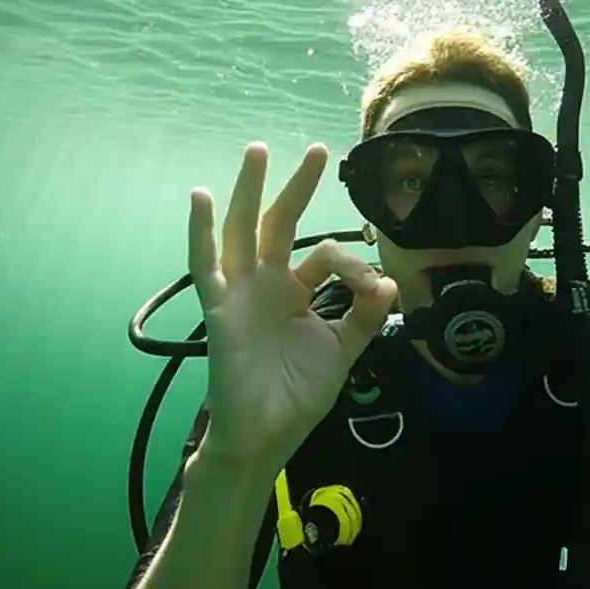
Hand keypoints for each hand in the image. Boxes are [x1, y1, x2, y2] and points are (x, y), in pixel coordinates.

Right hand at [187, 142, 396, 469]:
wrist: (266, 438)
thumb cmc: (297, 397)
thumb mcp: (341, 351)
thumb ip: (363, 316)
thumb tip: (389, 280)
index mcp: (295, 292)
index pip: (325, 256)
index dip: (354, 265)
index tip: (375, 288)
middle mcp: (267, 285)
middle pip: (281, 224)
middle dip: (297, 187)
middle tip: (317, 150)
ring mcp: (241, 293)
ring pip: (242, 231)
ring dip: (249, 192)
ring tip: (257, 152)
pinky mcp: (219, 309)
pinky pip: (205, 265)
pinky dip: (199, 232)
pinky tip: (199, 197)